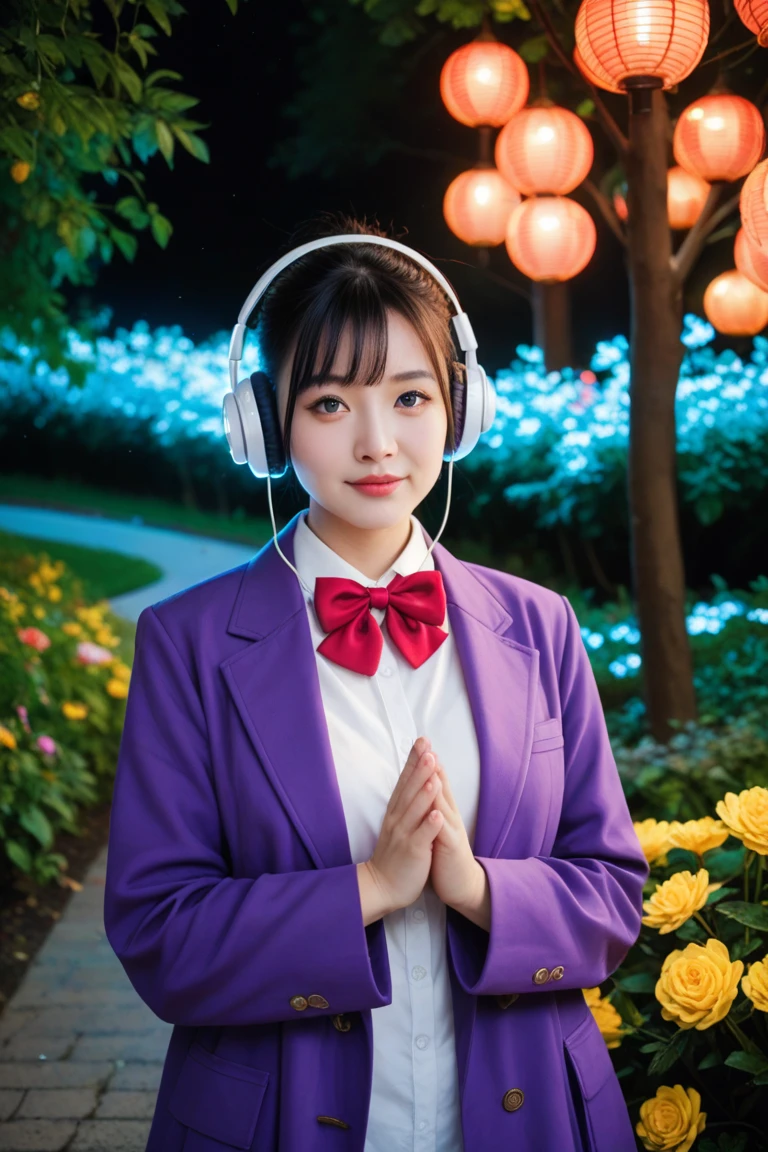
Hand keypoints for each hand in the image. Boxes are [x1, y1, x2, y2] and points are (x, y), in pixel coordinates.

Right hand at [366, 737, 444, 914]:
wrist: (381, 886)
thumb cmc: (395, 854)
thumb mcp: (399, 823)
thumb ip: (407, 802)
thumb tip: (416, 779)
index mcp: (396, 811)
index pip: (405, 781)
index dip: (413, 761)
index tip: (422, 741)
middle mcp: (398, 819)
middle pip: (409, 789)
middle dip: (419, 768)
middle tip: (427, 748)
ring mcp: (404, 835)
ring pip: (415, 810)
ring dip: (424, 790)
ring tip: (433, 772)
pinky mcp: (412, 852)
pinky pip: (421, 837)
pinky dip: (429, 825)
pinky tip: (438, 814)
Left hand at [426, 750, 481, 912]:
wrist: (461, 884)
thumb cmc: (445, 854)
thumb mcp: (437, 825)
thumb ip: (432, 806)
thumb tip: (424, 785)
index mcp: (442, 810)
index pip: (435, 781)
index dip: (427, 761)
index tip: (419, 741)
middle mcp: (448, 815)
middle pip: (440, 785)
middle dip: (432, 763)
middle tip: (424, 742)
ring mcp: (451, 830)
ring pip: (442, 803)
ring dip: (437, 784)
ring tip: (431, 764)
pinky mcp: (451, 848)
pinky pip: (445, 832)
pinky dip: (440, 820)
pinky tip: (436, 810)